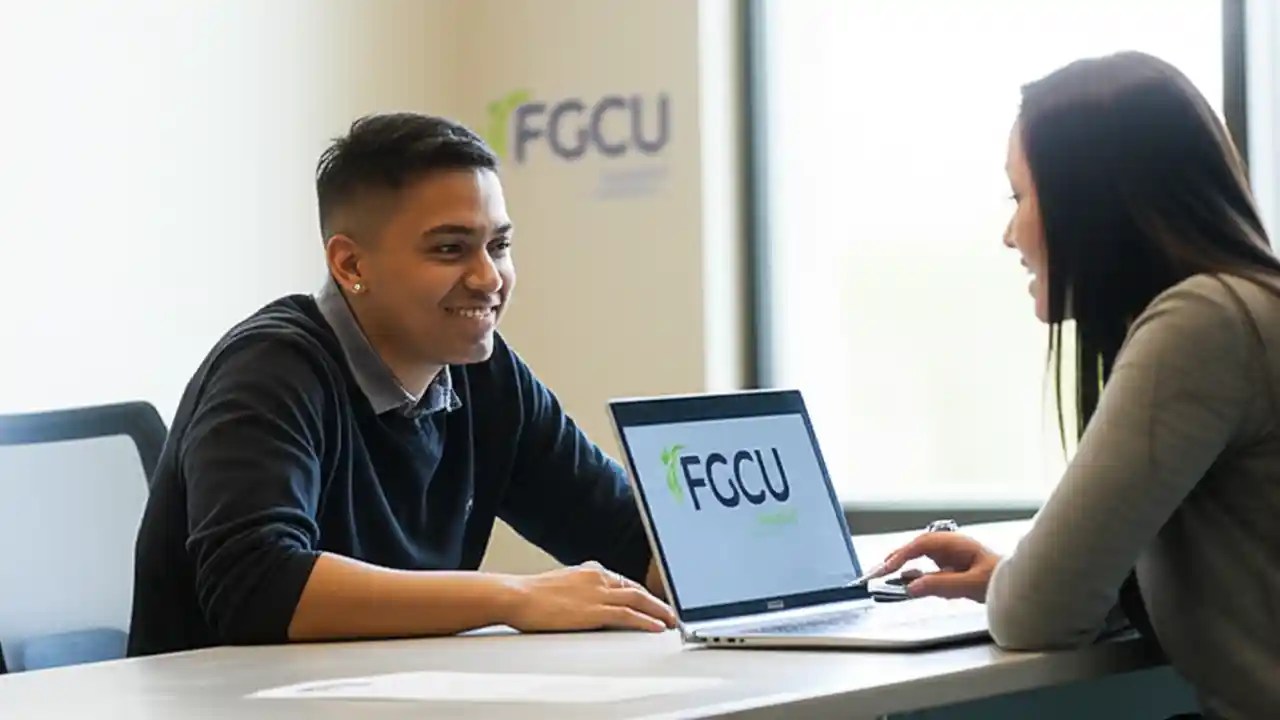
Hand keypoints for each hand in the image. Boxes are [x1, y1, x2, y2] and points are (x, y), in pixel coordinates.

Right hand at [504, 562, 677, 632]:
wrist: (516, 596)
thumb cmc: (530, 594)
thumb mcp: (560, 583)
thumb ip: (577, 587)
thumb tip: (583, 595)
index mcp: (590, 572)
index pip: (623, 581)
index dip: (641, 593)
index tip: (652, 601)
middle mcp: (597, 578)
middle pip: (636, 589)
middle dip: (656, 601)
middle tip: (670, 612)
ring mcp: (597, 594)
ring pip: (638, 600)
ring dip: (658, 611)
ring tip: (671, 620)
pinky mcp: (594, 611)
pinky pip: (628, 615)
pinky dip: (646, 621)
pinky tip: (657, 627)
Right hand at [876, 533, 1001, 601]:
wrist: (1021, 587)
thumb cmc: (1002, 580)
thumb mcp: (970, 585)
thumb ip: (940, 585)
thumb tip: (911, 586)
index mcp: (956, 544)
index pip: (921, 545)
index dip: (901, 555)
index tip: (886, 568)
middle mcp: (952, 547)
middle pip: (918, 547)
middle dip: (897, 557)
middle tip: (878, 570)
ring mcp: (953, 556)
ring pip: (922, 556)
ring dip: (905, 564)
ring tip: (887, 573)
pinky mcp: (954, 568)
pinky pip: (930, 568)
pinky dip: (917, 573)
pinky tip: (910, 582)